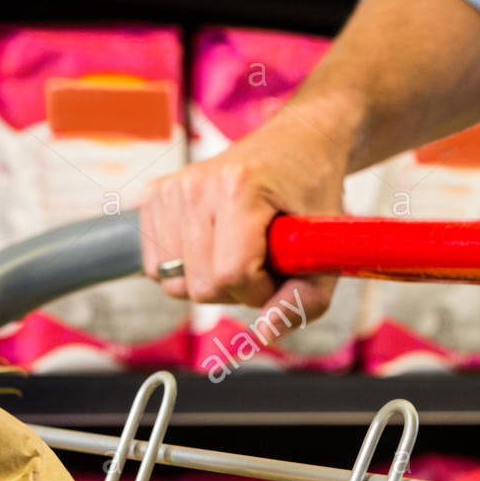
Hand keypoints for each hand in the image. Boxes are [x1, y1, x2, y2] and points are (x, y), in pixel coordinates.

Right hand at [139, 118, 348, 322]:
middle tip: (263, 260)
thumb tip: (264, 334)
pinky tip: (212, 244)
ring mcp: (170, 189)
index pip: (231, 274)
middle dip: (237, 288)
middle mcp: (195, 184)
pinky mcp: (154, 196)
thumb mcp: (326, 249)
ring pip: (174, 282)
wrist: (295, 146)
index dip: (260, 291)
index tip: (280, 272)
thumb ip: (304, 300)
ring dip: (210, 280)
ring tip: (239, 248)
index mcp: (238, 188)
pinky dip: (186, 269)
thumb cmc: (312, 194)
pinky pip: (156, 267)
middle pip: (200, 285)